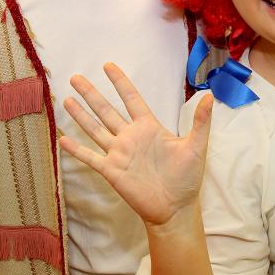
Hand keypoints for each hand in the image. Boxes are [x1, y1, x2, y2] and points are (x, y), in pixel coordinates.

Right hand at [60, 63, 213, 225]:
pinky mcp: (112, 171)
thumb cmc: (186, 178)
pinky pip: (91, 158)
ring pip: (95, 129)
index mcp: (148, 127)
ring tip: (66, 99)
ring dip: (81, 115)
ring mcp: (119, 153)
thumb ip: (201, 121)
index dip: (120, 82)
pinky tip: (62, 138)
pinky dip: (77, 149)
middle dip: (91, 94)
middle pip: (107, 110)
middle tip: (76, 77)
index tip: (108, 66)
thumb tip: (211, 95)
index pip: (131, 99)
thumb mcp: (196, 146)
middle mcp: (130, 137)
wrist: (175, 208)